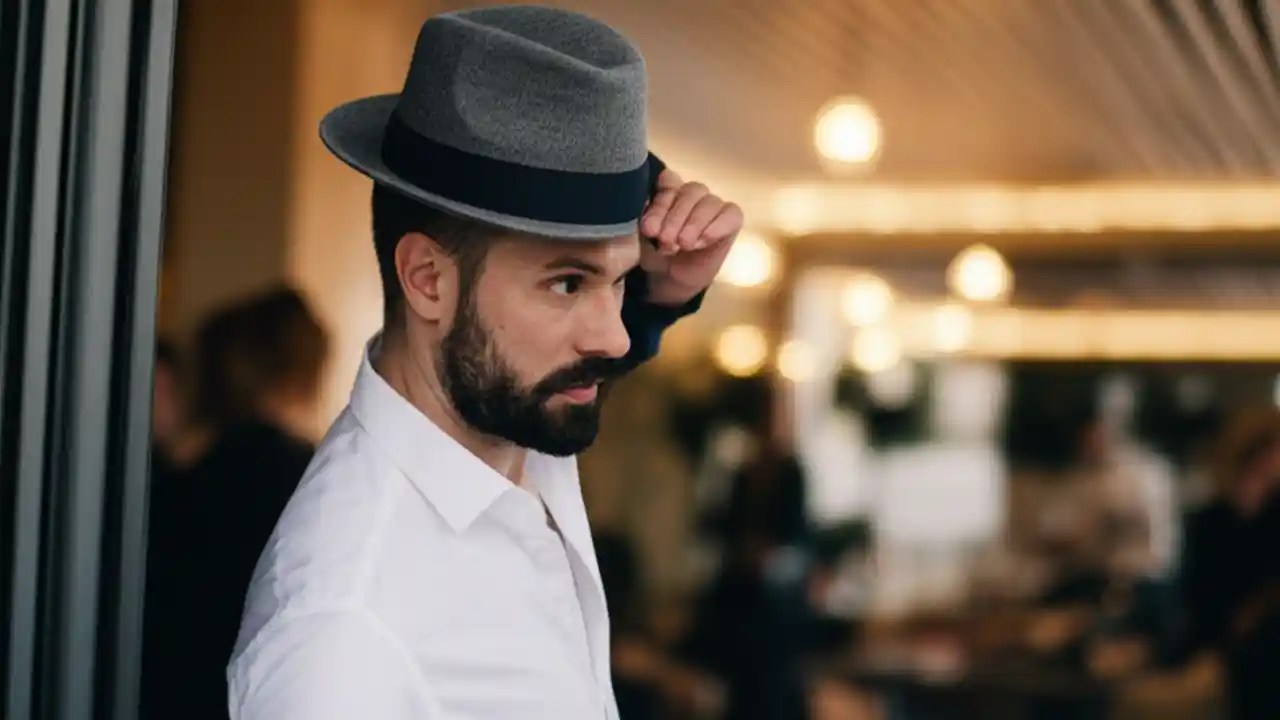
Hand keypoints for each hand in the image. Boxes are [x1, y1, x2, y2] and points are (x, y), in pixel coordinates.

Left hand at [639, 168, 742, 306]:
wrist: (669, 279)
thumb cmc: (655, 252)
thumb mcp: (642, 238)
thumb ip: (644, 221)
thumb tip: (647, 213)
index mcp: (668, 190)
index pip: (669, 180)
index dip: (661, 203)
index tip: (649, 229)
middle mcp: (691, 193)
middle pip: (689, 192)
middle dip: (675, 219)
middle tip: (664, 241)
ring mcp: (712, 204)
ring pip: (708, 202)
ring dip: (694, 224)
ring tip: (683, 245)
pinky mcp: (731, 220)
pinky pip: (730, 215)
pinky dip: (717, 226)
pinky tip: (703, 241)